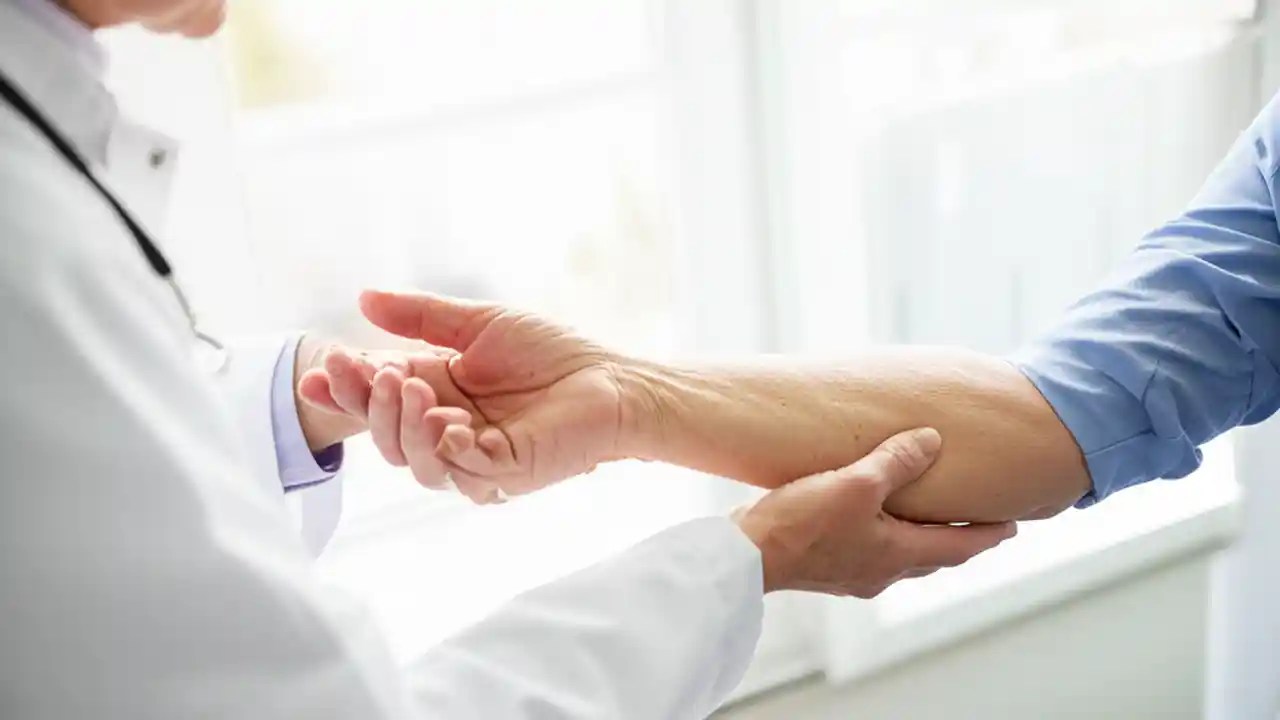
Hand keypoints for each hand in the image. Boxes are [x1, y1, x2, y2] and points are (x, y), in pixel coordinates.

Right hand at [297, 290, 626, 500]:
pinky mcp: (506, 475)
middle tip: (379, 372)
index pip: (376, 400)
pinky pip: (464, 474)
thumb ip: (422, 316)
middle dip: (370, 406)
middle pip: (386, 437)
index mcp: (435, 395)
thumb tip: (363, 298)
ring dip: (406, 428)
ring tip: (415, 389)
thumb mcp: (479, 323)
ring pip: (417, 464)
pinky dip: (450, 450)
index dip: (344, 390)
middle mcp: (447, 432)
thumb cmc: (552, 352)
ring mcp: (474, 459)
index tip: (316, 372)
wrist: (610, 377)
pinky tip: (450, 423)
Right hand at [735, 427, 1016, 595]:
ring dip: (920, 540)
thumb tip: (932, 441)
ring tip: (928, 519)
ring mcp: (852, 574)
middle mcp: (881, 572)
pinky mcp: (825, 569)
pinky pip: (870, 554)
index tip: (1013, 526)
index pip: (959, 546)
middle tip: (978, 523)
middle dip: (957, 539)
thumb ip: (897, 462)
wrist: (748, 557)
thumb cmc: (803, 524)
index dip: (987, 534)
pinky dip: (885, 539)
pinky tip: (870, 522)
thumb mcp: (856, 484)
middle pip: (933, 556)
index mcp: (898, 554)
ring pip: (901, 558)